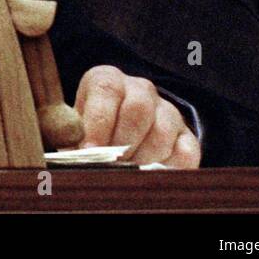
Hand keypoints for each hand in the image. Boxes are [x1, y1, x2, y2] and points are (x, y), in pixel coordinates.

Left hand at [74, 65, 200, 167]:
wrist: (116, 139)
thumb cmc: (88, 134)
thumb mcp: (74, 128)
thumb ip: (71, 135)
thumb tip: (76, 153)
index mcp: (108, 79)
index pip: (106, 89)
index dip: (98, 121)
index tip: (90, 149)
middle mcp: (140, 89)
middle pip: (138, 109)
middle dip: (122, 142)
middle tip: (111, 165)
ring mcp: (167, 111)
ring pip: (162, 131)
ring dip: (143, 159)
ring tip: (127, 176)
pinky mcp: (186, 136)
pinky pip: (186, 152)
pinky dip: (170, 169)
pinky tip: (152, 179)